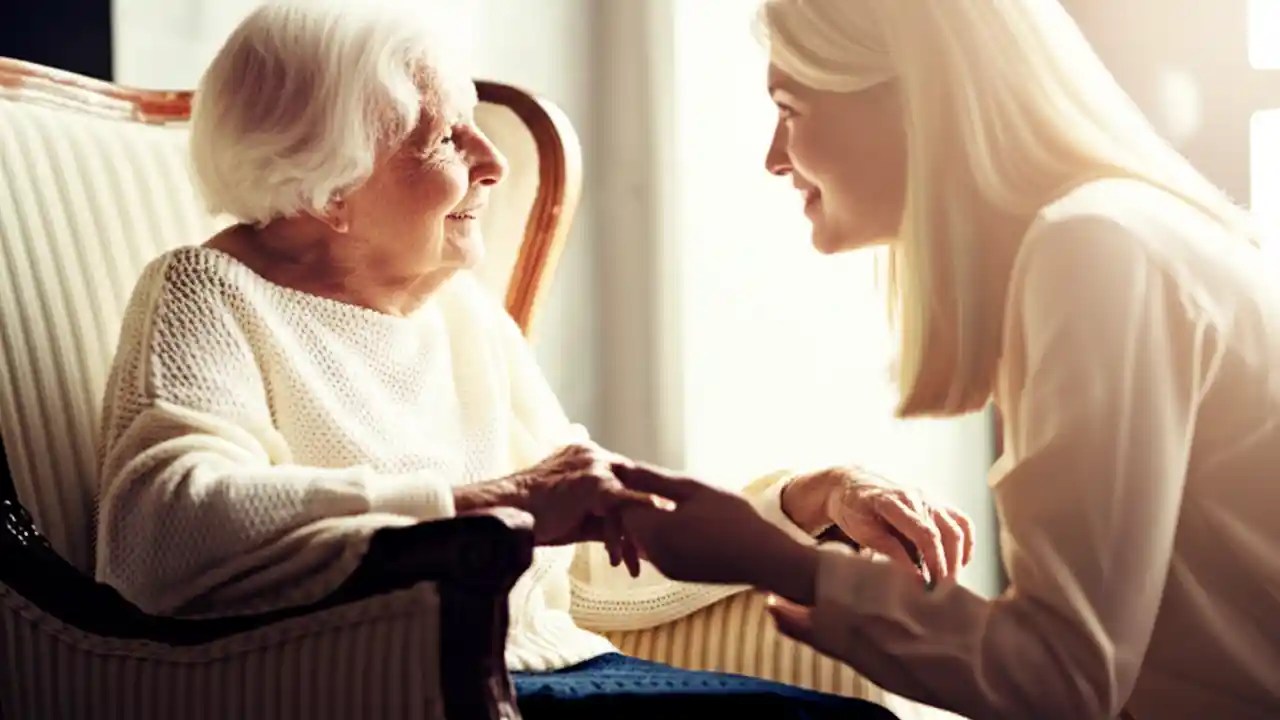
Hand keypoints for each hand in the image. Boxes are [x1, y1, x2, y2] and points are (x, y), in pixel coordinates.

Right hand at [456, 443, 652, 575]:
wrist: (504, 514)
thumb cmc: (532, 517)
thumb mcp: (571, 513)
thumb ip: (597, 514)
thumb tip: (623, 534)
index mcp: (585, 456)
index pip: (621, 477)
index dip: (637, 502)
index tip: (653, 524)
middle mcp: (592, 455)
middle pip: (631, 484)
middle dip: (645, 516)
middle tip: (662, 539)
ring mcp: (594, 466)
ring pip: (628, 498)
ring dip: (633, 533)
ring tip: (635, 565)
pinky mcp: (594, 483)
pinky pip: (626, 500)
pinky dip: (644, 509)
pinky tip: (660, 519)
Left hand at [612, 463, 819, 604]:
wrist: (764, 558)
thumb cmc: (733, 517)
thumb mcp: (693, 489)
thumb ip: (653, 479)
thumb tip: (621, 467)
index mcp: (654, 532)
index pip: (620, 507)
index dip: (627, 487)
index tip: (642, 474)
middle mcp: (653, 555)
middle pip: (628, 523)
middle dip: (636, 502)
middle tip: (660, 484)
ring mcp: (664, 567)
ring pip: (642, 536)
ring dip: (650, 518)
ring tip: (677, 500)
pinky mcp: (676, 573)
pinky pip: (656, 548)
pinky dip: (661, 533)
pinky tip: (687, 520)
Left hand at [785, 467, 974, 583]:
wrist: (852, 485)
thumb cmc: (854, 511)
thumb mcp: (862, 532)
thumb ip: (889, 551)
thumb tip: (916, 576)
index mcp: (894, 502)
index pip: (925, 534)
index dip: (934, 562)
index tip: (931, 586)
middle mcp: (917, 496)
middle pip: (946, 533)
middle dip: (947, 566)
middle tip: (940, 593)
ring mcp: (930, 498)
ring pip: (958, 528)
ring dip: (958, 558)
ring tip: (948, 583)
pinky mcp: (937, 504)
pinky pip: (962, 522)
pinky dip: (966, 544)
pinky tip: (959, 563)